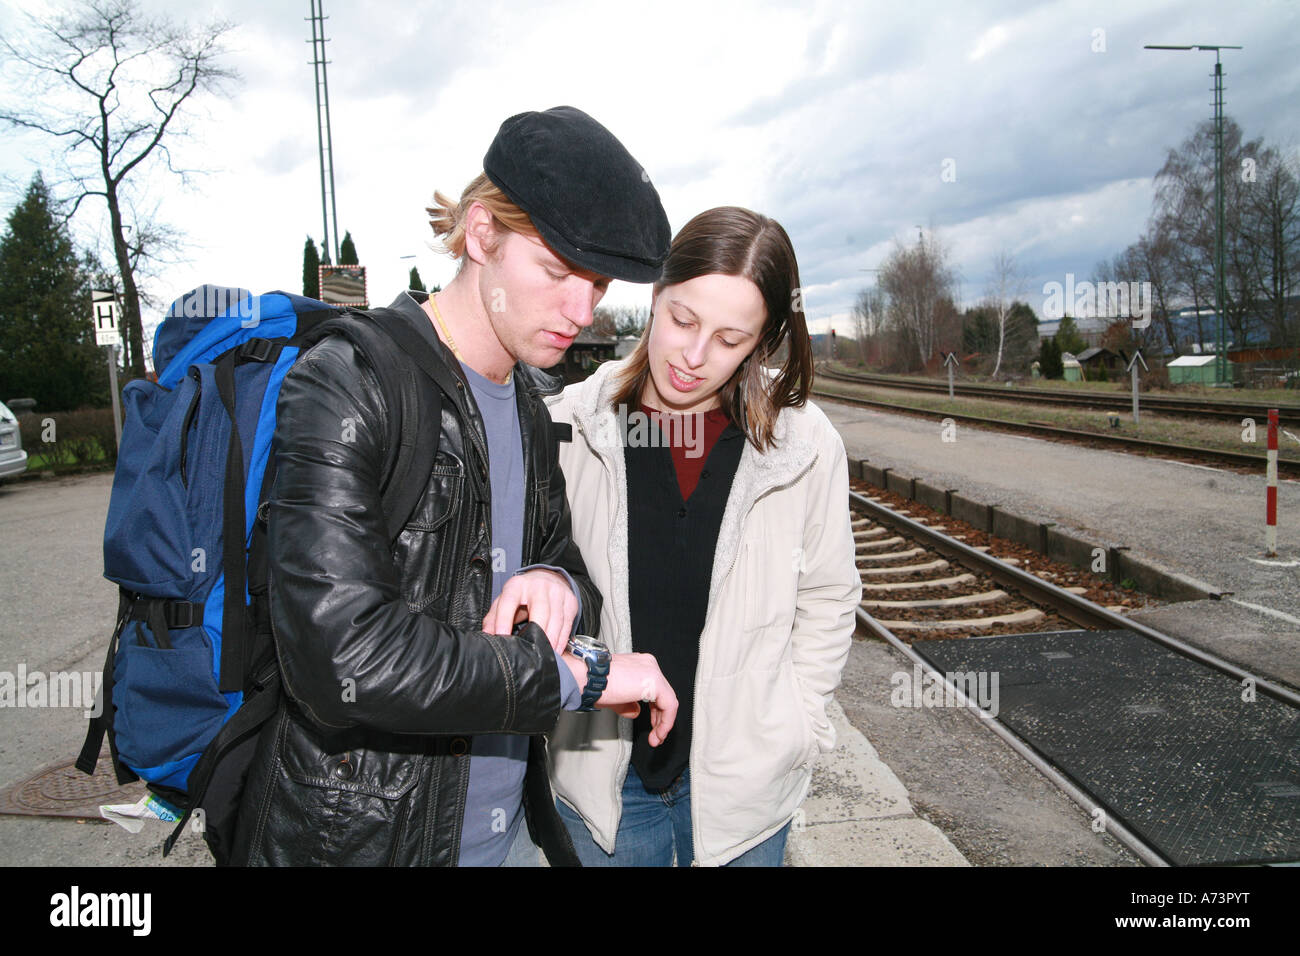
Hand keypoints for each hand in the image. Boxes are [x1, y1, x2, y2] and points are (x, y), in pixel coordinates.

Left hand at [482, 569, 576, 652]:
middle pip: (539, 610)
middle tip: (530, 652)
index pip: (508, 602)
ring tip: (543, 654)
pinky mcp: (570, 601)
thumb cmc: (522, 595)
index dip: (503, 619)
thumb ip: (493, 618)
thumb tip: (486, 636)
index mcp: (517, 586)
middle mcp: (538, 587)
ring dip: (550, 640)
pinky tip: (555, 650)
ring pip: (556, 619)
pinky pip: (567, 623)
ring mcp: (557, 593)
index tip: (501, 636)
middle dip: (536, 632)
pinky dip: (561, 640)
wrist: (547, 579)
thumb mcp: (505, 601)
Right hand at [563, 652, 678, 746]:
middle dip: (660, 719)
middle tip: (656, 736)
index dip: (655, 712)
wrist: (585, 678)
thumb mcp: (615, 696)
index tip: (652, 728)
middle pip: (663, 696)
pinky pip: (669, 704)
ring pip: (668, 700)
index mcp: (639, 664)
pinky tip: (658, 732)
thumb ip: (628, 703)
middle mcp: (647, 664)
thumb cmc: (592, 684)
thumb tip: (636, 712)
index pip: (655, 690)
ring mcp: (652, 670)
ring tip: (656, 738)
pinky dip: (665, 721)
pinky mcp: (655, 680)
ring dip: (663, 723)